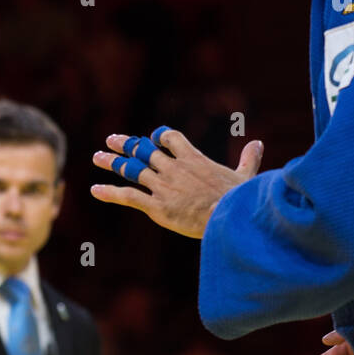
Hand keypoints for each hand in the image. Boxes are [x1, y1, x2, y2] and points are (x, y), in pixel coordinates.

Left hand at [90, 127, 263, 238]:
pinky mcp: (156, 206)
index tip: (150, 138)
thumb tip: (258, 143)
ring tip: (97, 157)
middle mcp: (173, 168)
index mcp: (192, 159)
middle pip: (144, 151)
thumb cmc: (240, 199)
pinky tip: (95, 189)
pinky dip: (110, 192)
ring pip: (132, 169)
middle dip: (126, 145)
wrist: (230, 217)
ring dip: (113, 162)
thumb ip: (248, 159)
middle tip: (111, 140)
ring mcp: (163, 186)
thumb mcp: (245, 176)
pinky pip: (128, 196)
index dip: (158, 137)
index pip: (170, 138)